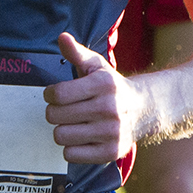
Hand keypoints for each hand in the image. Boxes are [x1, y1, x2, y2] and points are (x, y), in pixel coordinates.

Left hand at [42, 32, 139, 163]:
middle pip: (56, 116)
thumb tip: (62, 37)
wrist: (143, 110)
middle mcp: (109, 108)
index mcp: (103, 84)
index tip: (53, 95)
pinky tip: (81, 137)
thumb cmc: (112, 87)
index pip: (58, 94)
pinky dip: (71, 147)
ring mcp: (111, 132)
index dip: (49, 94)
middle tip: (63, 109)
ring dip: (62, 129)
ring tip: (72, 123)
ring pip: (61, 136)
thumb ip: (76, 52)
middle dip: (54, 112)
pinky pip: (72, 154)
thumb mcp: (96, 66)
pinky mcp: (110, 152)